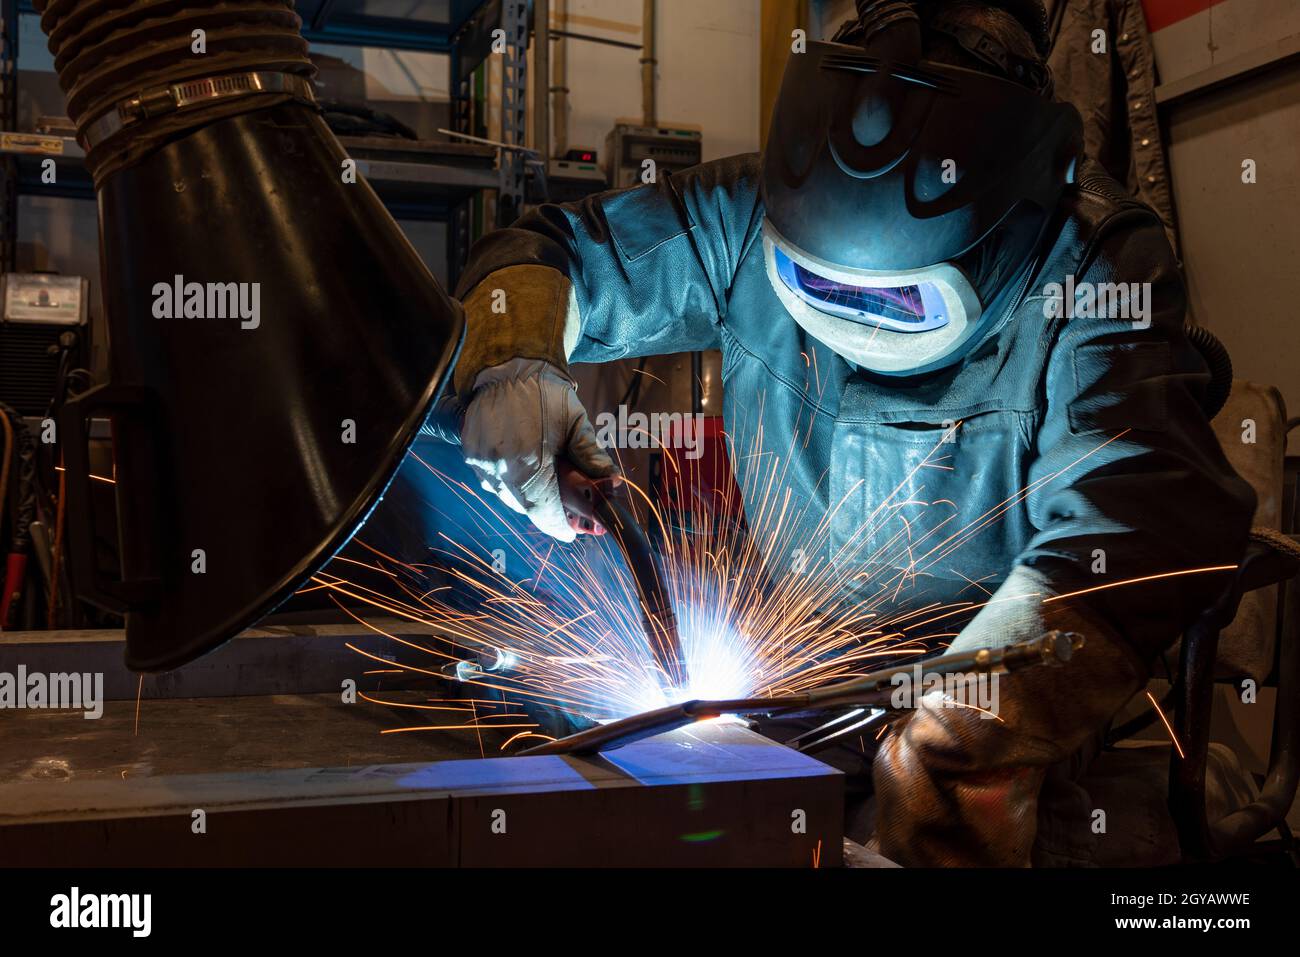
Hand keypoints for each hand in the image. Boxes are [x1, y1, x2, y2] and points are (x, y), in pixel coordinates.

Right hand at [461, 358, 618, 541]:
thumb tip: (610, 484)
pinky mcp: (471, 456)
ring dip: (529, 493)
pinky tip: (524, 464)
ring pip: (509, 496)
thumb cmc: (545, 393)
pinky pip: (494, 481)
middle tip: (567, 503)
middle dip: (548, 508)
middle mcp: (500, 470)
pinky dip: (511, 480)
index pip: (544, 512)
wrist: (508, 366)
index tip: (571, 531)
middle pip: (527, 507)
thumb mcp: (575, 424)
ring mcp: (482, 464)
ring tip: (545, 476)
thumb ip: (591, 458)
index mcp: (528, 463)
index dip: (560, 525)